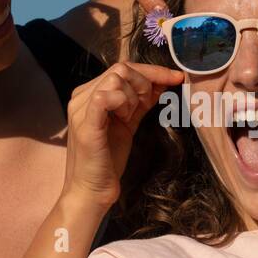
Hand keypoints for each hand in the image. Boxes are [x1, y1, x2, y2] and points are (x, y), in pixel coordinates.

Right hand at [61, 61, 184, 210]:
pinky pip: (105, 96)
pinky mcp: (85, 124)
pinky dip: (123, 102)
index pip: (122, 68)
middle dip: (145, 82)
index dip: (152, 70)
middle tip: (147, 104)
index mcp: (89, 94)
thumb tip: (163, 81)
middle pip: (120, 68)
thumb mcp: (128, 122)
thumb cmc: (108, 159)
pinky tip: (124, 117)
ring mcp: (81, 109)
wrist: (92, 190)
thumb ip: (141, 101)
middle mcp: (81, 97)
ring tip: (129, 117)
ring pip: (115, 78)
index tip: (176, 76)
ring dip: (133, 96)